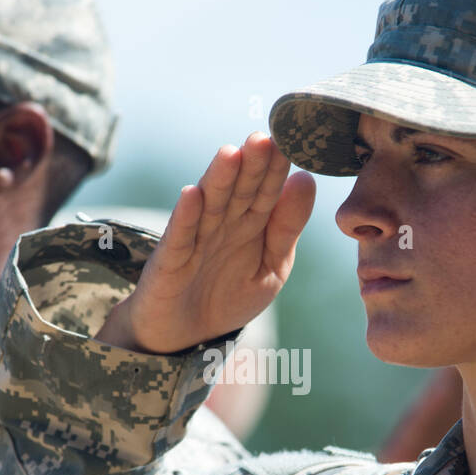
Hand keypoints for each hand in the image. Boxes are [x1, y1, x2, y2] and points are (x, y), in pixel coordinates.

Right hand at [98, 132, 314, 353]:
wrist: (185, 336)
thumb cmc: (229, 297)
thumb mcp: (271, 269)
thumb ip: (287, 229)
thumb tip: (306, 180)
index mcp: (252, 224)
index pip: (268, 191)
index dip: (278, 169)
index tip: (293, 142)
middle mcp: (223, 224)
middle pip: (240, 191)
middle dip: (251, 166)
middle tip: (264, 138)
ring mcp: (195, 239)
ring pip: (210, 206)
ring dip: (219, 180)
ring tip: (231, 153)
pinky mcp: (169, 261)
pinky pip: (179, 237)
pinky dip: (185, 217)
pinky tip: (192, 194)